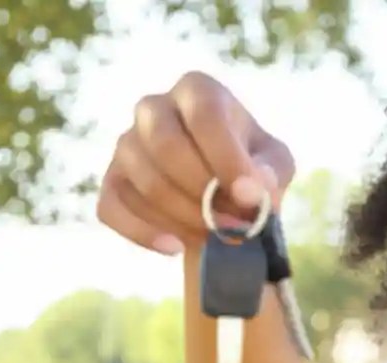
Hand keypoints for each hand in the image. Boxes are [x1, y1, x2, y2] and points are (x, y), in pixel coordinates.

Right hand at [97, 72, 294, 255]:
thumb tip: (255, 190)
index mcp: (197, 91)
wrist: (219, 192)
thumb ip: (271, 172)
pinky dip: (144, 232)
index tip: (250, 198)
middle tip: (233, 226)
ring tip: (215, 237)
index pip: (205, 115)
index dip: (227, 158)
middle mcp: (154, 108)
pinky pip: (112, 207)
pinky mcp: (111, 181)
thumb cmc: (249, 166)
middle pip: (166, 146)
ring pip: (145, 182)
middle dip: (203, 194)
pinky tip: (175, 247)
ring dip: (184, 218)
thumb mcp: (274, 163)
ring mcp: (126, 144)